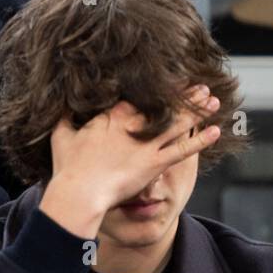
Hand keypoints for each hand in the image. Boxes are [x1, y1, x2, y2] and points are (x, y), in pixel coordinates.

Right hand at [39, 85, 220, 237]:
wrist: (80, 192)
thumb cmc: (67, 166)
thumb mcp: (60, 135)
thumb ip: (62, 117)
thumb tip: (57, 103)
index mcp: (110, 116)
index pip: (138, 96)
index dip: (156, 88)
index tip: (168, 80)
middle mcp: (131, 125)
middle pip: (162, 105)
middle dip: (182, 95)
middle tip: (199, 86)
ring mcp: (145, 144)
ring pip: (177, 123)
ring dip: (196, 111)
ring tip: (212, 100)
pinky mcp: (154, 163)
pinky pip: (183, 149)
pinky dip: (200, 141)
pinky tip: (215, 131)